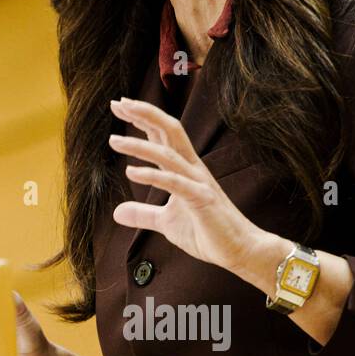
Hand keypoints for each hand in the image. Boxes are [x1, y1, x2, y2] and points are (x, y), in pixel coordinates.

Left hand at [108, 96, 264, 275]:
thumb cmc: (208, 232)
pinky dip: (152, 176)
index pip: (162, 135)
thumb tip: (117, 212)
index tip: (120, 106)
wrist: (240, 251)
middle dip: (145, 114)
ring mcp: (198, 182)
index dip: (143, 119)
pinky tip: (130, 172)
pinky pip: (174, 183)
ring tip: (114, 141)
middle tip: (118, 104)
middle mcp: (192, 168)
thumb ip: (143, 214)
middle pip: (169, 130)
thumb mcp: (167, 222)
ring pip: (168, 154)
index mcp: (185, 168)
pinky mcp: (202, 200)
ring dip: (139, 146)